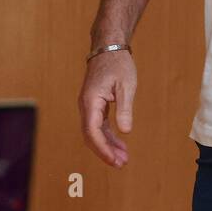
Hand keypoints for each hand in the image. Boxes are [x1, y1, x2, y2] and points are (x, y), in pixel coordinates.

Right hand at [78, 50, 136, 167]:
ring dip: (107, 146)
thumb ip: (124, 108)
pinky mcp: (95, 104)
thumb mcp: (126, 85)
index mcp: (91, 101)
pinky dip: (108, 136)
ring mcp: (89, 105)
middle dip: (105, 152)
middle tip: (121, 164)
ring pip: (94, 132)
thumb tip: (125, 131)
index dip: (103, 148)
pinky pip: (99, 125)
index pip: (92, 131)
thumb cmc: (118, 63)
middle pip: (91, 136)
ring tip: (123, 158)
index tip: (115, 160)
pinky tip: (120, 144)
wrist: (109, 46)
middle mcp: (86, 105)